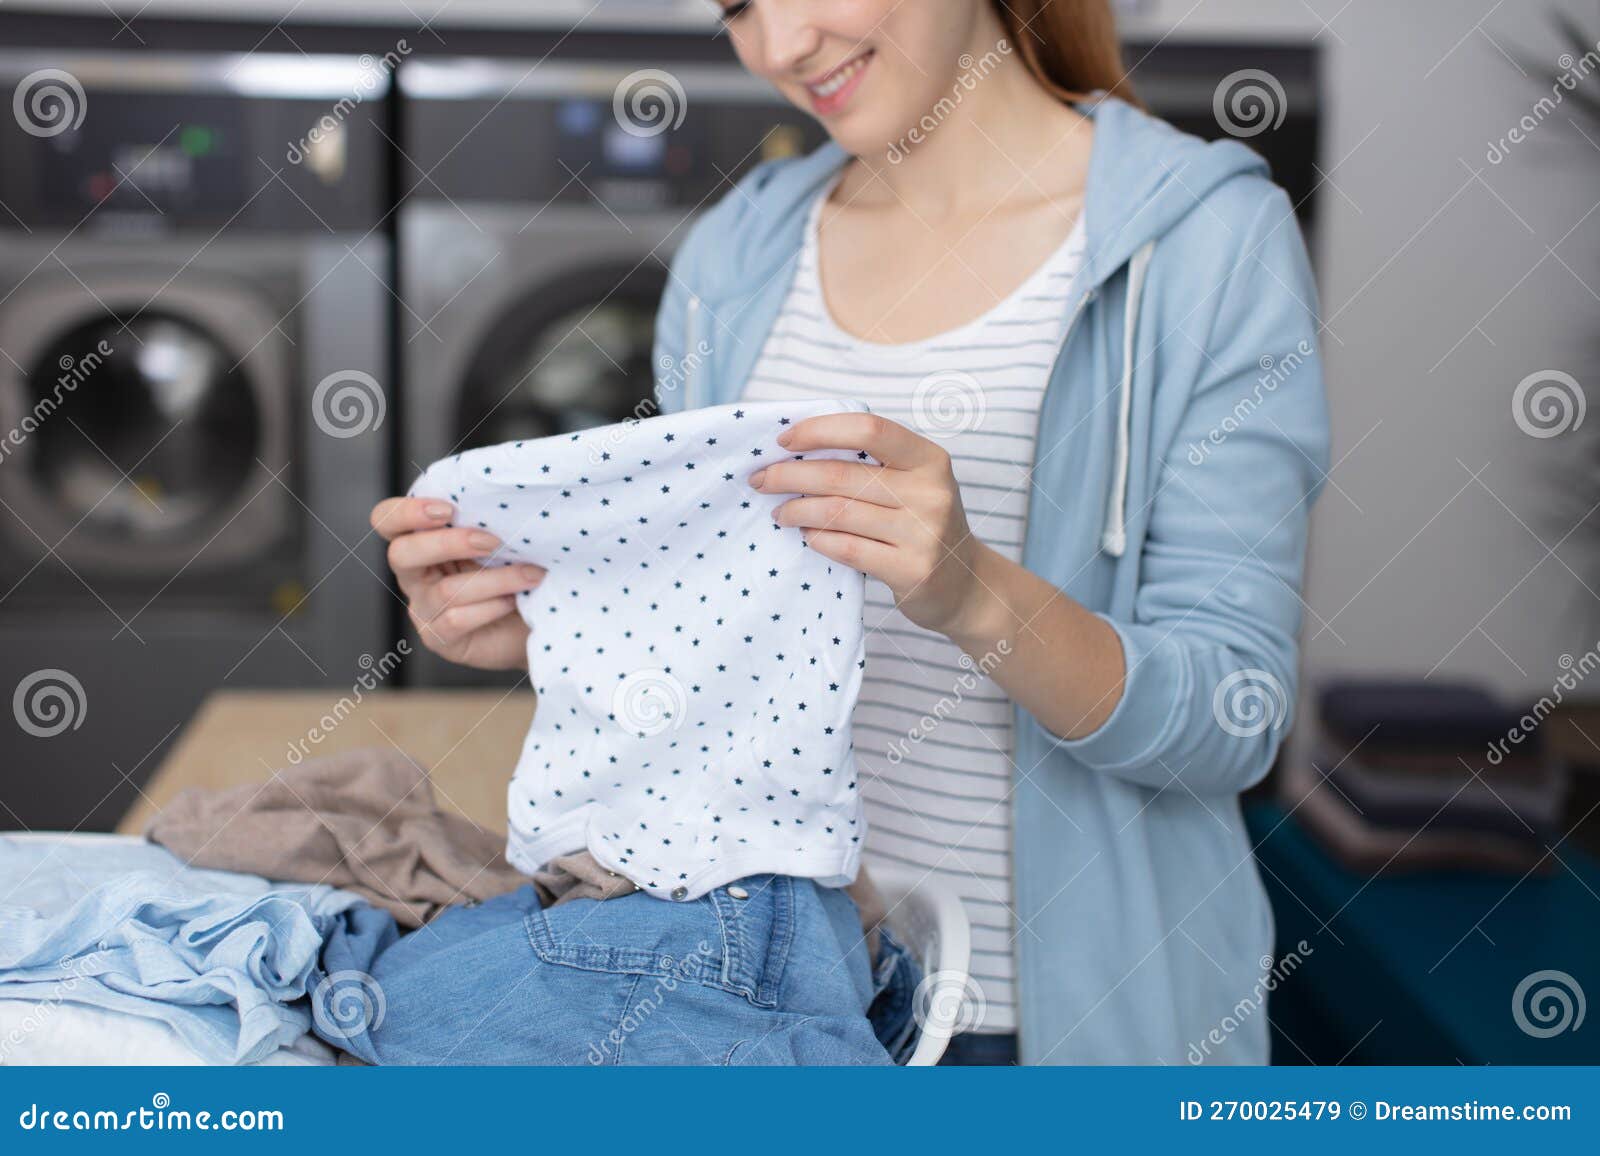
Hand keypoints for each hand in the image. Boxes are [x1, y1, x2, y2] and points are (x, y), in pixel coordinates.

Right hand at [369, 496, 540, 671]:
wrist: (532, 621)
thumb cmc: (513, 573)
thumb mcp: (498, 541)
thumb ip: (486, 522)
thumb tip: (503, 503)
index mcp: (421, 541)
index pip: (387, 520)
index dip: (407, 512)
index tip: (449, 509)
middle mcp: (414, 575)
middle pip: (400, 554)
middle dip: (448, 543)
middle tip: (492, 542)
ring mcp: (423, 609)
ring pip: (444, 590)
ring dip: (495, 579)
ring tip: (530, 574)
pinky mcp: (439, 638)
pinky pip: (456, 620)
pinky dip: (491, 607)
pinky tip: (513, 601)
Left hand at [748, 412, 993, 638]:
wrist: (966, 585)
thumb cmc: (923, 525)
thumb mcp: (914, 484)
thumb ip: (872, 465)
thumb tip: (796, 449)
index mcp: (929, 459)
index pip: (869, 429)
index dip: (820, 430)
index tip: (784, 441)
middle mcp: (931, 493)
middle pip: (841, 475)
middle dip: (789, 475)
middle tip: (761, 480)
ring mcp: (924, 533)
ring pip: (837, 513)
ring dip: (796, 510)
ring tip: (780, 512)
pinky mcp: (912, 570)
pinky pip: (847, 548)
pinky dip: (818, 540)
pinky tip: (806, 536)